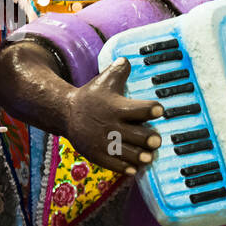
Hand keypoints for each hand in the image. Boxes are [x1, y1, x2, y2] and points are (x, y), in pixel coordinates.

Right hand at [63, 59, 162, 173]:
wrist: (66, 114)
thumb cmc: (92, 96)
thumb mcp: (104, 80)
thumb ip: (118, 70)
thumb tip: (128, 58)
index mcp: (115, 107)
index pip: (137, 108)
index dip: (150, 109)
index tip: (159, 109)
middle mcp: (111, 125)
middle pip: (136, 135)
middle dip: (149, 138)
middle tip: (157, 140)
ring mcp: (104, 142)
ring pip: (127, 153)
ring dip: (140, 156)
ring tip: (149, 156)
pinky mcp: (98, 155)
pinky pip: (114, 165)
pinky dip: (126, 168)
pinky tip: (135, 168)